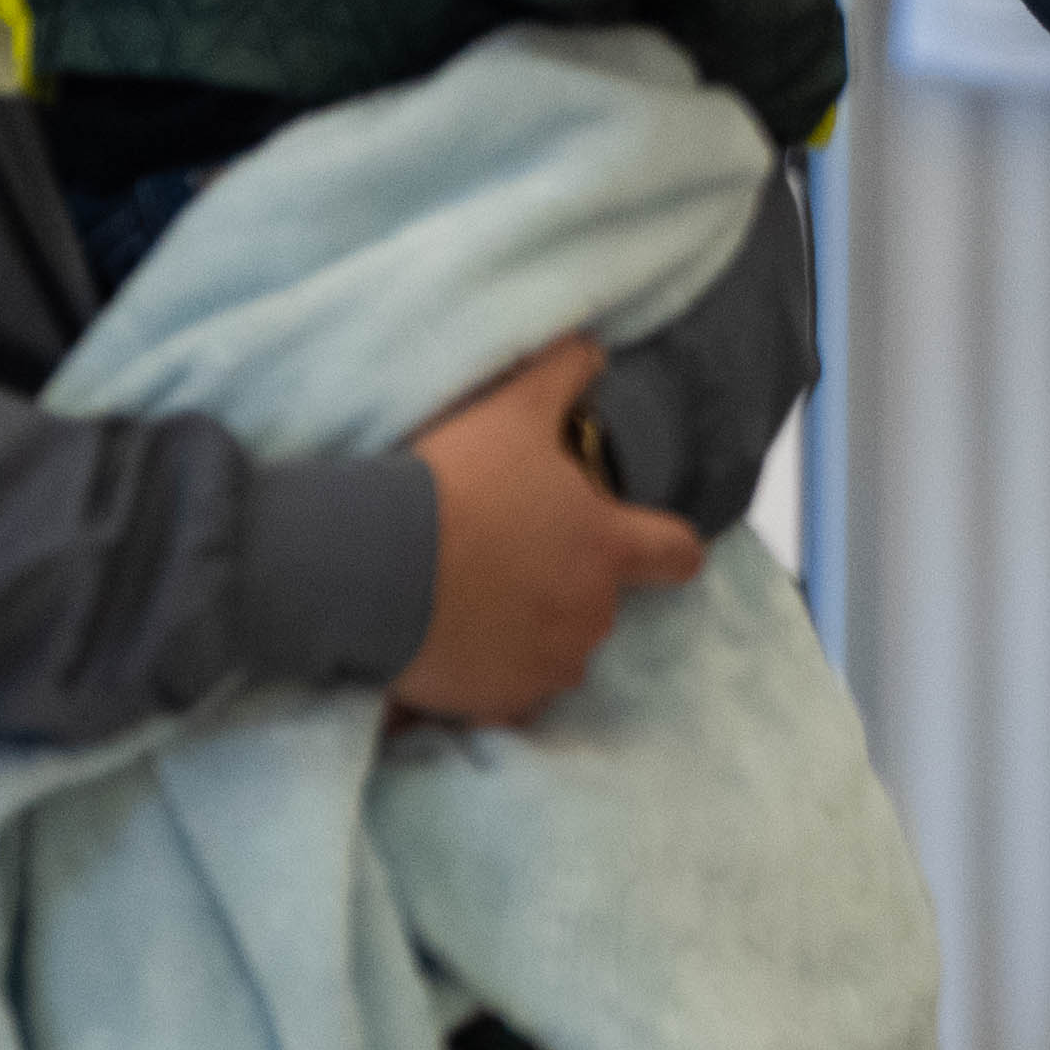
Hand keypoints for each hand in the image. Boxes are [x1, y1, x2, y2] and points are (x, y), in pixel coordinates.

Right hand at [389, 336, 705, 725]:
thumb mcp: (511, 410)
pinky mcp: (500, 702)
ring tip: (472, 600)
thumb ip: (561, 374)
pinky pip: (510, 693)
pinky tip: (450, 642)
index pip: (677, 554)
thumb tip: (592, 347)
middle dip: (568, 584)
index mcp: (607, 545)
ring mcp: (549, 663)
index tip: (647, 548)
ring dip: (530, 631)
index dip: (667, 550)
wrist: (371, 562)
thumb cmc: (450, 483)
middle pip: (602, 602)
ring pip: (558, 650)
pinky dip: (489, 673)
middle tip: (507, 558)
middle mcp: (592, 611)